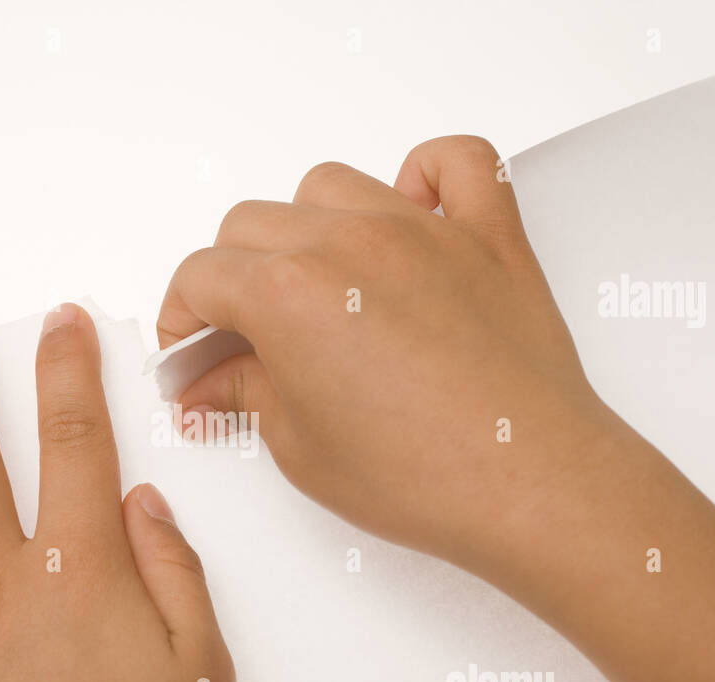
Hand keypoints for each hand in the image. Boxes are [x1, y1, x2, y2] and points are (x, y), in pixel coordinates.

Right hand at [158, 135, 613, 570]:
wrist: (531, 486)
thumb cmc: (424, 478)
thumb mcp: (300, 449)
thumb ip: (245, 394)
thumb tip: (211, 383)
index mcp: (287, 293)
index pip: (201, 276)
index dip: (183, 318)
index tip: (192, 351)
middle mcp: (347, 241)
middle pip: (251, 224)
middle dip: (231, 278)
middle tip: (244, 336)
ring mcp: (421, 229)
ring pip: (329, 185)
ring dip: (306, 226)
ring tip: (318, 284)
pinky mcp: (488, 234)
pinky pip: (455, 162)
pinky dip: (425, 176)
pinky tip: (410, 216)